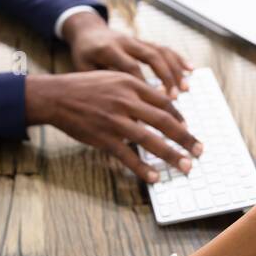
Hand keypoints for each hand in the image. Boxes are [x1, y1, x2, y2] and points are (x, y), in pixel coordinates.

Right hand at [24, 70, 202, 181]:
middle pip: (165, 121)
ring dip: (172, 155)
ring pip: (151, 140)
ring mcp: (115, 121)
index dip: (179, 117)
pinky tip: (154, 177)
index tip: (187, 127)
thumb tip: (159, 103)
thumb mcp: (113, 78)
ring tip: (186, 166)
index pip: (164, 102)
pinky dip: (142, 168)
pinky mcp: (104, 138)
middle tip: (199, 149)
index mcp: (131, 84)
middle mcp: (126, 101)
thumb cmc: (85, 87)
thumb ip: (135, 89)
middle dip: (186, 137)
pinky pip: (128, 156)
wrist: (57, 96)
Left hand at [62, 10, 191, 97]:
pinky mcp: (143, 41)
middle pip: (151, 57)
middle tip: (175, 99)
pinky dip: (178, 58)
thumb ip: (100, 86)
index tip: (150, 106)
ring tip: (185, 89)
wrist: (87, 31)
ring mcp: (137, 40)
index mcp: (107, 50)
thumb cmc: (84, 56)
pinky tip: (191, 70)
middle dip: (166, 77)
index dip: (142, 86)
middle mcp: (125, 42)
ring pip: (160, 52)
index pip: (130, 67)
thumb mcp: (84, 70)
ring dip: (175, 70)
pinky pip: (163, 48)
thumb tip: (118, 112)